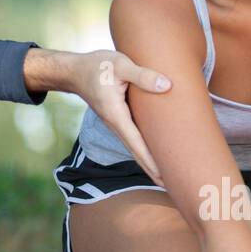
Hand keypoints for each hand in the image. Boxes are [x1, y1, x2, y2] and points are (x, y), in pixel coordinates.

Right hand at [68, 50, 169, 187]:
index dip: (152, 162)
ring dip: (151, 162)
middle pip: (137, 153)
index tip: (165, 179)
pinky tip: (157, 153)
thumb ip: (142, 75)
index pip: (137, 144)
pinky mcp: (119, 119)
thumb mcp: (120, 64)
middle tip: (176, 187)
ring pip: (136, 148)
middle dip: (154, 171)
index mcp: (117, 116)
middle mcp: (116, 125)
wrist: (74, 71)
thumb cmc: (97, 66)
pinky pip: (135, 139)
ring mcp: (117, 124)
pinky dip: (146, 150)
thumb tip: (167, 86)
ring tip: (171, 175)